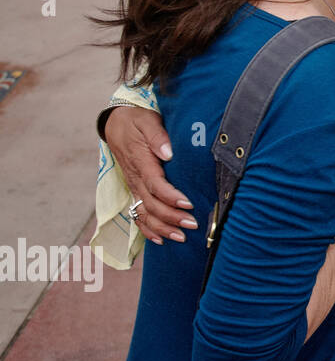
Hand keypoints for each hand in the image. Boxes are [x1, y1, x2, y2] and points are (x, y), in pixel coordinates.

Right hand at [103, 105, 195, 244]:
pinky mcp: (134, 190)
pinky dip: (147, 229)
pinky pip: (136, 214)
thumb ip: (158, 136)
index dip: (171, 197)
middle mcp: (135, 178)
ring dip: (162, 228)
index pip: (155, 184)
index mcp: (141, 161)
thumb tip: (168, 153)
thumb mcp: (148, 121)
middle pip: (151, 204)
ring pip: (144, 213)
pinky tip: (161, 240)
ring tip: (182, 238)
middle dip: (172, 217)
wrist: (116, 123)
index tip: (189, 204)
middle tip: (193, 225)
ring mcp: (133, 186)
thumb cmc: (137, 121)